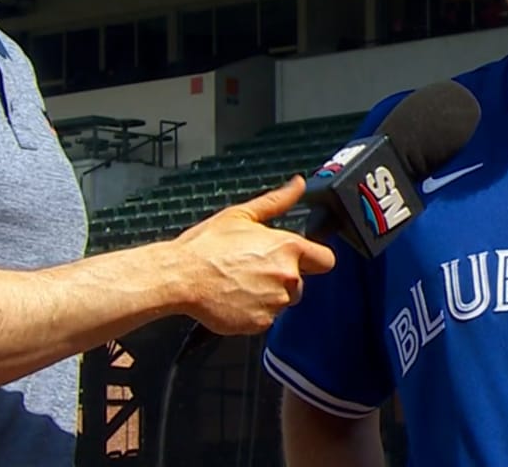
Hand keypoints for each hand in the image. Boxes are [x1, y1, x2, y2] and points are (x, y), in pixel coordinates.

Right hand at [170, 176, 335, 334]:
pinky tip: (234, 297)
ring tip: (240, 282)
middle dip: (282, 277)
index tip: (302, 259)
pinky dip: (253, 311)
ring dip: (268, 294)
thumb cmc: (206, 246)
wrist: (181, 276)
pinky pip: (265, 318)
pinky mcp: (260, 323)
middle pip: (300, 282)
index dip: (314, 258)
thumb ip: (277, 201)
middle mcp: (287, 277)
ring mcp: (275, 302)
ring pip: (282, 301)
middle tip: (253, 268)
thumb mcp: (242, 215)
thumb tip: (297, 185)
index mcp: (288, 248)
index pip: (326, 259)